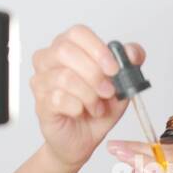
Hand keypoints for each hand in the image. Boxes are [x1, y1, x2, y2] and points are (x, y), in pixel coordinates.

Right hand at [31, 24, 143, 166]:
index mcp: (70, 48)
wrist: (83, 139)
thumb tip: (132, 51)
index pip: (77, 33)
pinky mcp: (40, 103)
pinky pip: (57, 98)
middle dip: (93, 73)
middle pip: (65, 50)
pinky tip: (82, 112)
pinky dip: (77, 107)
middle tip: (108, 91)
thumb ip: (128, 64)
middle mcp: (50, 60)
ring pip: (63, 76)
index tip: (114, 68)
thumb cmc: (97, 109)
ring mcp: (42, 81)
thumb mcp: (121, 84)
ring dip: (88, 94)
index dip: (97, 49)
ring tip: (97, 106)